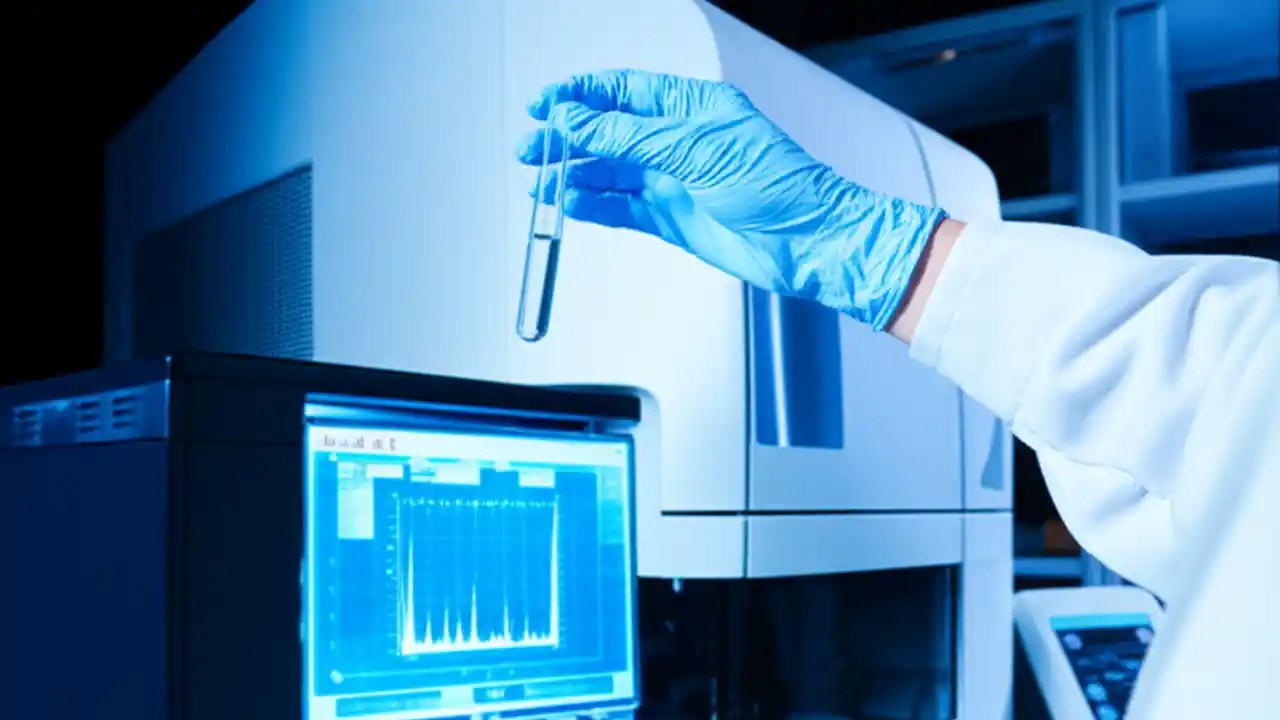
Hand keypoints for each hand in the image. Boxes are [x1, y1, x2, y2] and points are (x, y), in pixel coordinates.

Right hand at [515, 69, 945, 329]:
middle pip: (608, 131)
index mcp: (691, 107)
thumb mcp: (695, 148)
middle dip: (567, 137)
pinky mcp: (671, 218)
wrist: (808, 243)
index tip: (545, 104)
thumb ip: (629, 135)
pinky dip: (592, 206)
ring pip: (609, 172)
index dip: (580, 95)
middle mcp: (679, 141)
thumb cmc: (778, 186)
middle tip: (532, 146)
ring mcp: (673, 180)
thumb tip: (578, 119)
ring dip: (573, 175)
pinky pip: (621, 208)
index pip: (623, 91)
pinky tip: (569, 204)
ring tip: (541, 180)